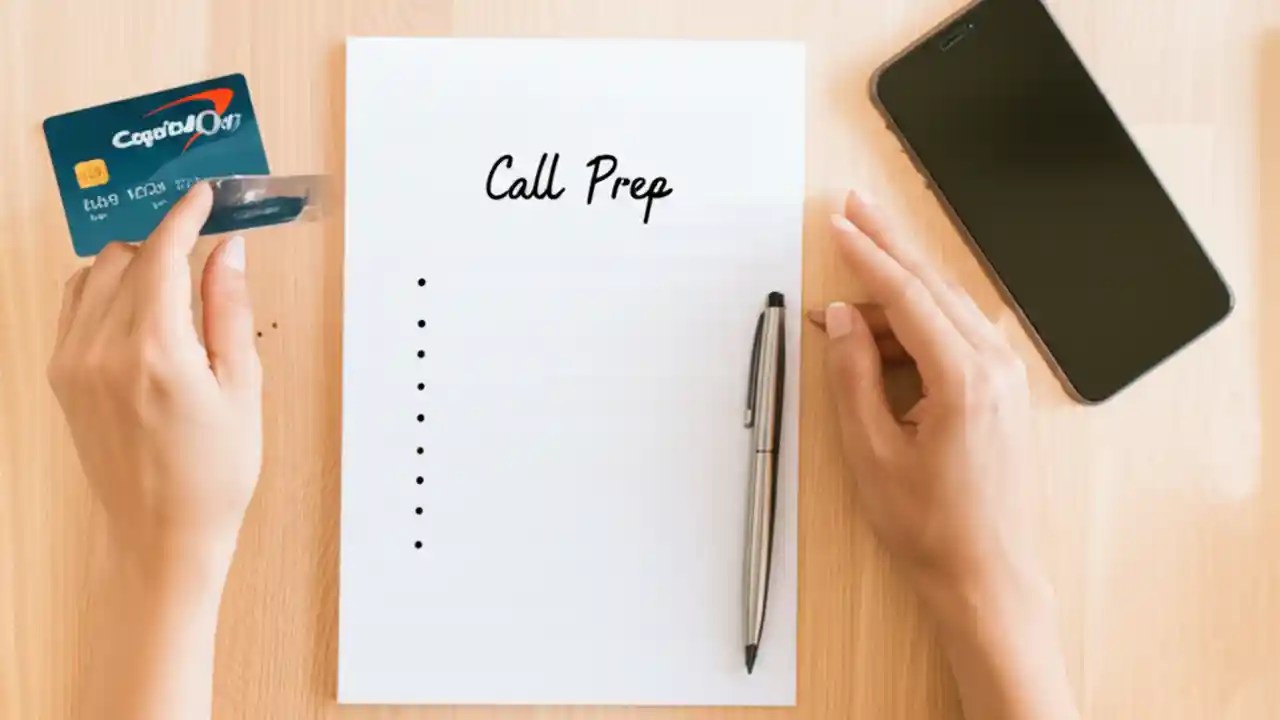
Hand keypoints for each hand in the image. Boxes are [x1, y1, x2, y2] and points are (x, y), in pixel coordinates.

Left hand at [48, 183, 261, 580]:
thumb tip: (228, 251)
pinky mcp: (61, 377)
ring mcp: (73, 363)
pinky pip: (74, 304)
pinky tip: (139, 305)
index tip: (205, 195)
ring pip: (95, 274)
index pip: (165, 255)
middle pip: (129, 259)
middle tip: (204, 240)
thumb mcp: (242, 387)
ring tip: (175, 279)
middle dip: (168, 240)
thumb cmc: (215, 472)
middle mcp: (103, 351)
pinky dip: (104, 288)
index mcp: (157, 353)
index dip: (186, 216)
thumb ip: (230, 311)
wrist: (163, 533)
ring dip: (134, 262)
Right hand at [816, 190, 1075, 719]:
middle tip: (854, 206)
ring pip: (947, 306)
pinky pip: (960, 332)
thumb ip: (853, 375)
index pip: (906, 295)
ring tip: (853, 272)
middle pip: (934, 284)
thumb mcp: (872, 450)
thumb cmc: (934, 526)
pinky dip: (920, 319)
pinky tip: (887, 322)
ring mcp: (1006, 376)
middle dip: (890, 243)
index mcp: (963, 378)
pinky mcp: (1004, 389)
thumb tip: (841, 320)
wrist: (989, 574)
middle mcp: (994, 366)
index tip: (838, 223)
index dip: (867, 255)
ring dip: (901, 284)